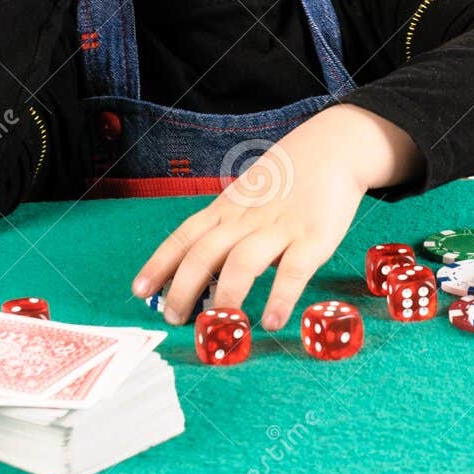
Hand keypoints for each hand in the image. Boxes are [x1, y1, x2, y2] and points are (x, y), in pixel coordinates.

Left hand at [132, 105, 422, 329]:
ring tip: (220, 326)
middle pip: (205, 252)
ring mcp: (279, 227)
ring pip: (243, 261)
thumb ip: (229, 228)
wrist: (333, 147)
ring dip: (226, 296)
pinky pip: (294, 270)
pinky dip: (280, 297)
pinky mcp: (313, 237)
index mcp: (227, 209)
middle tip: (174, 318)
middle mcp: (246, 218)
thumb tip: (204, 275)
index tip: (139, 291)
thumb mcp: (248, 197)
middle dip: (184, 288)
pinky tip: (270, 321)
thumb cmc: (287, 179)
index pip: (185, 236)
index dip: (160, 264)